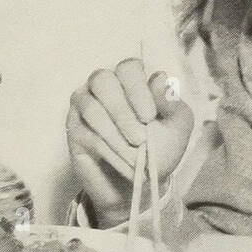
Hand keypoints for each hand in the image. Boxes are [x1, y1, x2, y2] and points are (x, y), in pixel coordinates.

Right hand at [66, 58, 193, 221]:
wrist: (141, 183)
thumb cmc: (160, 148)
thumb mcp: (177, 127)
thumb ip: (171, 103)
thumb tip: (160, 78)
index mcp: (131, 80)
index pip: (128, 67)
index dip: (137, 89)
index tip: (150, 116)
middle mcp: (104, 86)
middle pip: (102, 80)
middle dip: (122, 111)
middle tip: (140, 139)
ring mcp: (85, 105)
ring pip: (91, 107)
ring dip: (116, 135)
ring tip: (134, 156)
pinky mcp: (74, 129)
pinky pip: (85, 133)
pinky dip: (108, 150)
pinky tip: (123, 163)